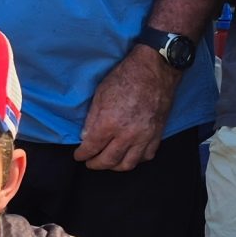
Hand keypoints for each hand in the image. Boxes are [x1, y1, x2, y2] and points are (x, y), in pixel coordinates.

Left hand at [75, 46, 176, 171]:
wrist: (155, 70)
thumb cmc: (126, 77)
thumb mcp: (101, 94)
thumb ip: (92, 119)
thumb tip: (86, 137)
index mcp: (109, 123)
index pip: (91, 147)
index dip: (82, 154)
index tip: (79, 155)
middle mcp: (127, 134)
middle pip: (108, 160)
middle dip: (95, 164)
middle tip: (90, 162)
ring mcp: (144, 136)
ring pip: (128, 164)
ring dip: (115, 166)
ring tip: (108, 163)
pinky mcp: (156, 134)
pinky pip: (146, 156)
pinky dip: (136, 159)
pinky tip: (130, 155)